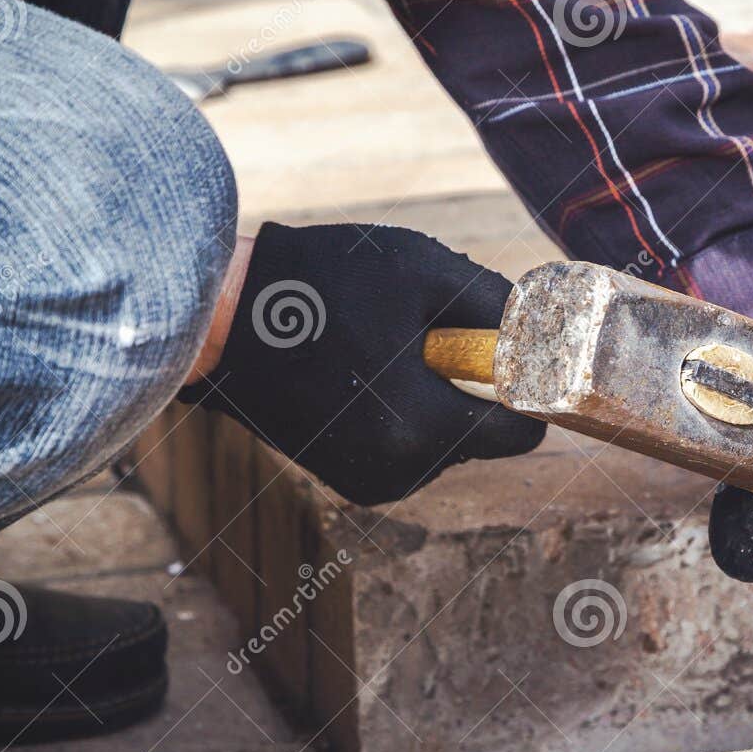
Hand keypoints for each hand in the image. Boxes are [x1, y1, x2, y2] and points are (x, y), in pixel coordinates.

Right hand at [181, 222, 544, 504]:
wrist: (214, 318)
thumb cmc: (318, 283)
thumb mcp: (422, 270)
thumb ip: (494, 302)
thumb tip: (538, 329)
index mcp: (423, 428)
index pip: (522, 432)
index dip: (528, 389)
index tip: (511, 352)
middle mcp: (401, 471)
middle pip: (482, 437)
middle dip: (469, 388)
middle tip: (425, 335)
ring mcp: (371, 482)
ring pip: (444, 442)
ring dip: (434, 399)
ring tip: (380, 349)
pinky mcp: (348, 479)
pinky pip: (407, 448)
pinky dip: (401, 413)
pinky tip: (360, 372)